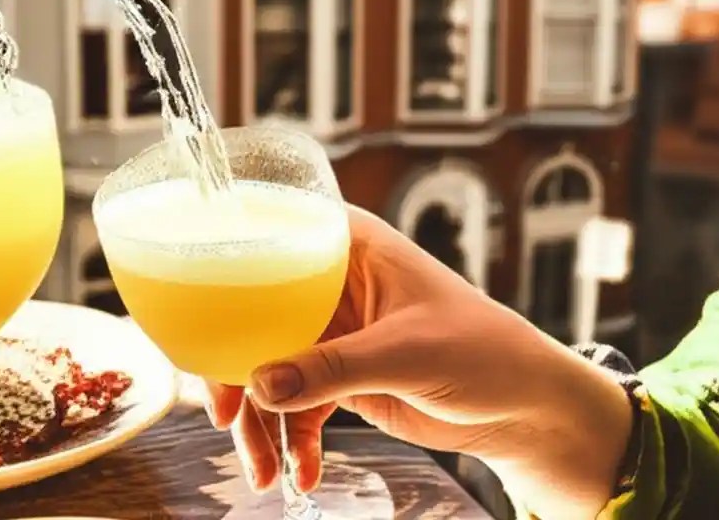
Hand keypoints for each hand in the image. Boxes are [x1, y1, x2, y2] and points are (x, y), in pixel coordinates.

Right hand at [204, 205, 631, 519]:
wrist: (526, 407)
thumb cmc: (484, 350)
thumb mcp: (407, 352)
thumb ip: (334, 368)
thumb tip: (261, 386)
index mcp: (345, 247)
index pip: (264, 245)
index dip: (220, 277)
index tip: (193, 321)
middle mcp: (327, 283)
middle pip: (252, 318)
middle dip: (232, 372)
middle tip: (225, 417)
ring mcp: (329, 331)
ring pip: (266, 369)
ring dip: (259, 422)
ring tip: (262, 471)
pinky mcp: (336, 376)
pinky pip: (294, 407)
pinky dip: (291, 442)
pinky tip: (298, 473)